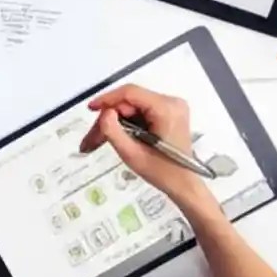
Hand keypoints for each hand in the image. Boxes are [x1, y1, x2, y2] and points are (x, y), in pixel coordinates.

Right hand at [81, 85, 213, 209]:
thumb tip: (104, 113)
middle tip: (94, 136)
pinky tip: (118, 136)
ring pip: (131, 107)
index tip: (93, 108)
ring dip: (115, 122)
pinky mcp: (167, 113)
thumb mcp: (132, 154)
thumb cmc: (165, 172)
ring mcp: (171, 107)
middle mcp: (172, 104)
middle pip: (128, 101)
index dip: (107, 99)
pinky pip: (139, 111)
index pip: (130, 93)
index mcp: (166, 110)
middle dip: (109, 118)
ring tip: (102, 140)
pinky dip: (126, 123)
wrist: (183, 183)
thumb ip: (113, 131)